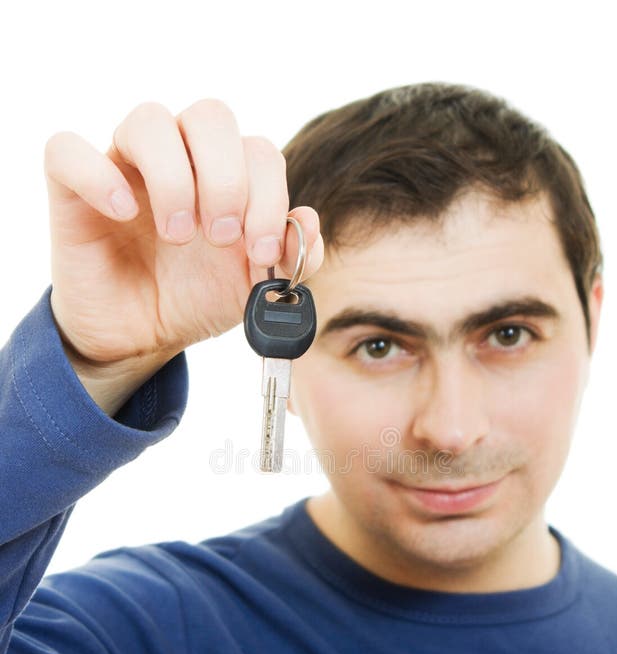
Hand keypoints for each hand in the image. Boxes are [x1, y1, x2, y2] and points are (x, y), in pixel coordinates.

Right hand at [44, 98, 323, 371]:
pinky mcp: (73, 186)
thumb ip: (292, 259)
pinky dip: (98, 175)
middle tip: (221, 237)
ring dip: (174, 177)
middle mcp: (180, 157)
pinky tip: (123, 214)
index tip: (262, 251)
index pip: (259, 150)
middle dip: (228, 179)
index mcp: (227, 175)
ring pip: (148, 119)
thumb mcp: (253, 288)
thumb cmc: (195, 298)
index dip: (270, 196)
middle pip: (211, 116)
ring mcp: (125, 165)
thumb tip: (310, 222)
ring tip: (178, 235)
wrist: (141, 336)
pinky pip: (69, 151)